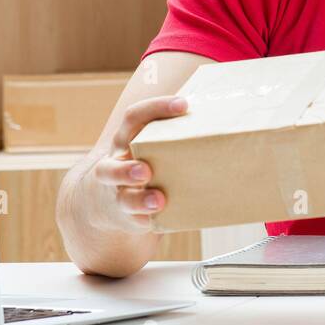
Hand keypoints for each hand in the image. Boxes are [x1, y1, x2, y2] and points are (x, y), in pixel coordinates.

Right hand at [86, 95, 186, 232]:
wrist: (107, 201)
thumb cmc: (141, 162)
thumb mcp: (146, 142)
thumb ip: (170, 130)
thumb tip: (217, 110)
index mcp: (124, 140)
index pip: (135, 117)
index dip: (157, 108)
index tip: (183, 104)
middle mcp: (116, 166)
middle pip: (112, 167)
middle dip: (128, 169)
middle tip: (146, 169)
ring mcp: (119, 193)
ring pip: (124, 198)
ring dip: (140, 199)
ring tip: (158, 199)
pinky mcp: (128, 216)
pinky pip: (136, 220)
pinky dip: (148, 219)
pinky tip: (160, 218)